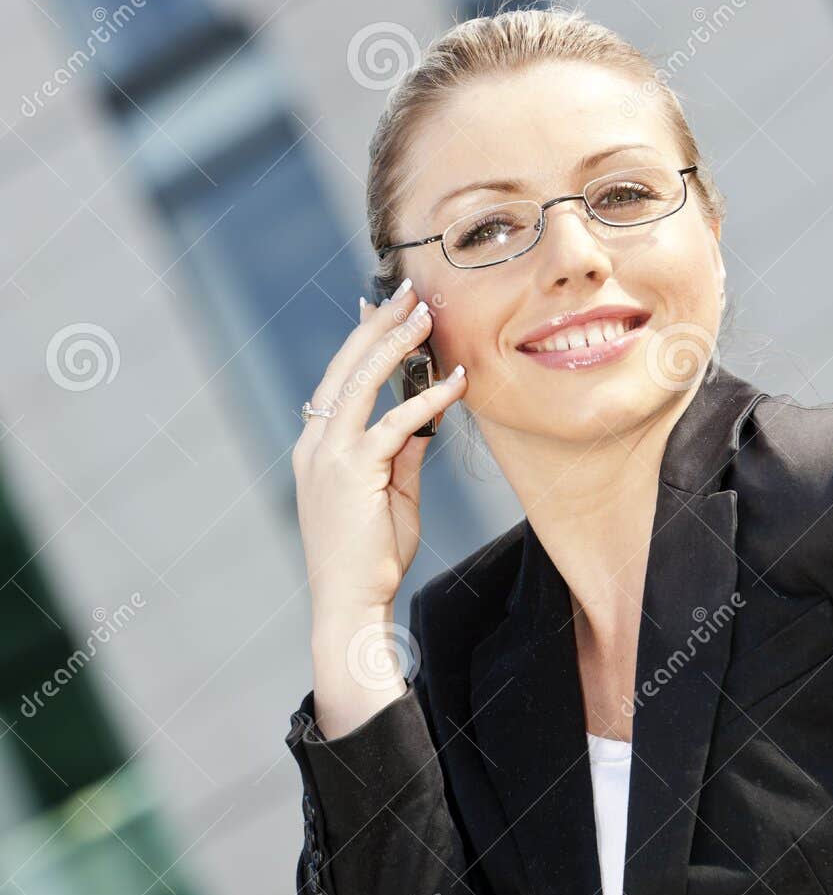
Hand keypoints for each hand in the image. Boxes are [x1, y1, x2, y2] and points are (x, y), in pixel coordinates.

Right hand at [292, 283, 466, 636]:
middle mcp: (315, 444)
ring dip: (397, 344)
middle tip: (407, 292)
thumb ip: (403, 453)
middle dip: (377, 325)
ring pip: (363, 382)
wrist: (349, 602)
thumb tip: (425, 417)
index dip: (360, 340)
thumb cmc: (370, 556)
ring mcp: (328, 456)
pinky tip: (456, 383)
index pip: (338, 380)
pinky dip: (428, 399)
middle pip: (346, 368)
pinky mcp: (353, 471)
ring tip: (425, 315)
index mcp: (316, 447)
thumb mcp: (391, 494)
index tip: (378, 308)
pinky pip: (396, 424)